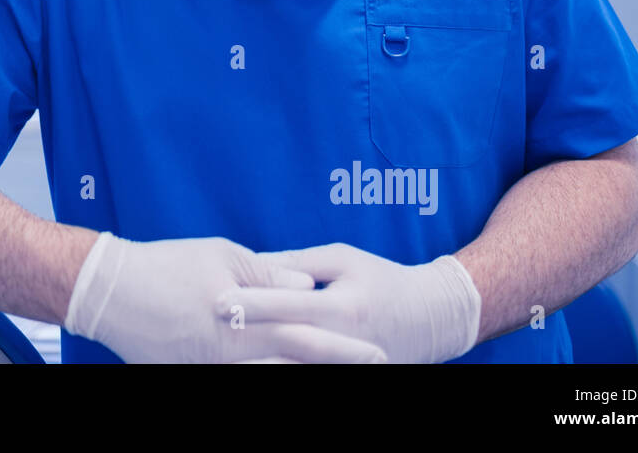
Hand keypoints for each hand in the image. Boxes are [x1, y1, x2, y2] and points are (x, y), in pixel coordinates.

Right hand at [62, 232, 388, 363]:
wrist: (110, 292)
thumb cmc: (167, 265)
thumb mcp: (223, 255)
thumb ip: (269, 274)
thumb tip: (307, 287)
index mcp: (245, 313)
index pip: (306, 333)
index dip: (344, 346)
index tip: (377, 351)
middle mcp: (233, 348)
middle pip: (296, 362)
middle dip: (338, 367)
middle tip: (377, 366)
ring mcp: (212, 367)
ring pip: (270, 378)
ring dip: (304, 377)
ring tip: (335, 377)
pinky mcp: (192, 374)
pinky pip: (238, 380)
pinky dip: (266, 378)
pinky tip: (283, 375)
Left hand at [235, 242, 481, 363]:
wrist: (430, 319)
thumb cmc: (380, 279)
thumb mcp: (343, 260)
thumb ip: (297, 263)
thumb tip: (252, 263)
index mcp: (344, 308)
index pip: (290, 306)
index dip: (254, 303)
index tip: (218, 300)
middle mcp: (343, 342)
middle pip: (286, 343)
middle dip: (246, 338)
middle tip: (207, 330)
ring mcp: (345, 367)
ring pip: (293, 369)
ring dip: (257, 362)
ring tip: (219, 354)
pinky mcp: (345, 376)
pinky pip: (306, 375)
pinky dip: (279, 368)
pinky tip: (249, 364)